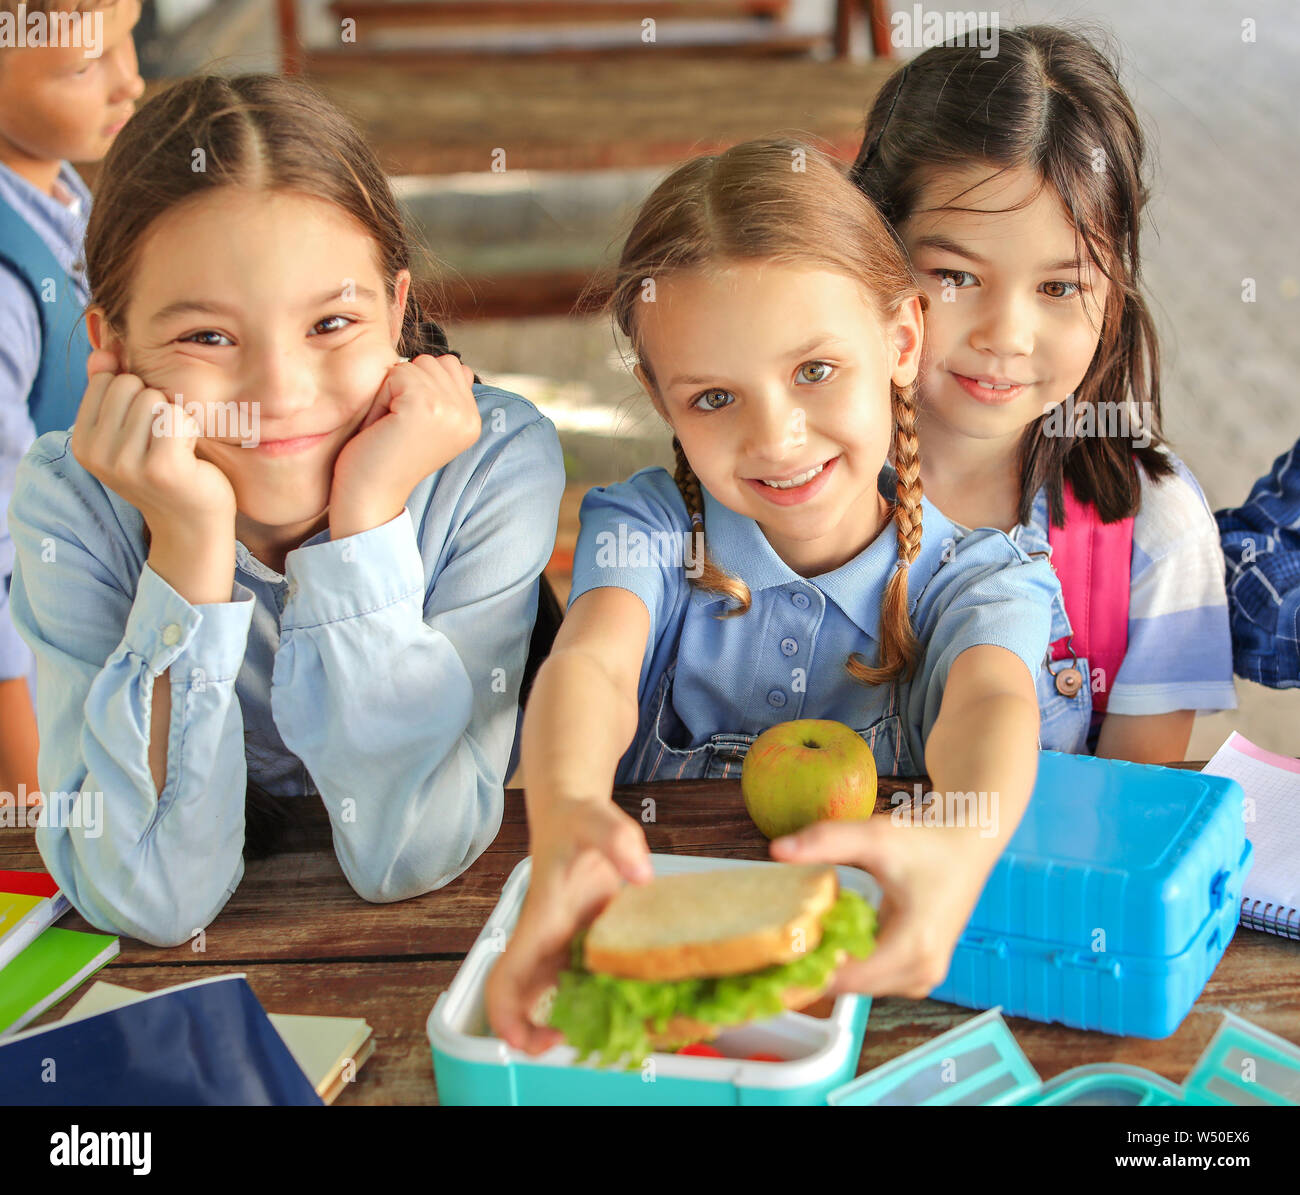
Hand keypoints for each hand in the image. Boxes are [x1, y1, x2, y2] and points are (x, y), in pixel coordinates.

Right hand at [71, 349, 236, 603]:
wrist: (193, 522)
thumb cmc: (165, 469)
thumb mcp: (129, 430)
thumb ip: (112, 389)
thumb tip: (104, 351)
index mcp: (83, 442)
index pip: (107, 380)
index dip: (136, 397)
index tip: (145, 431)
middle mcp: (98, 455)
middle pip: (131, 385)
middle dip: (156, 404)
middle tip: (164, 442)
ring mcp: (127, 464)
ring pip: (155, 398)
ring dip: (175, 418)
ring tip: (177, 449)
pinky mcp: (161, 468)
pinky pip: (177, 415)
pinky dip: (190, 429)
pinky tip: (190, 455)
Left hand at [329, 354, 480, 539]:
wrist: (370, 497)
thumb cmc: (387, 458)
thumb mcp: (428, 424)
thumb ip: (445, 394)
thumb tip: (451, 361)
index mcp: (473, 420)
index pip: (453, 367)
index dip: (421, 386)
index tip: (412, 424)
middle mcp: (469, 415)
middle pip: (433, 361)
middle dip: (406, 386)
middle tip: (398, 426)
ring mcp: (450, 410)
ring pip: (415, 365)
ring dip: (392, 391)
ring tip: (391, 426)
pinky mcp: (425, 406)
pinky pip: (397, 373)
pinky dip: (381, 397)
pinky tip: (383, 426)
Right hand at [485, 798, 651, 1053]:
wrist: (574, 811)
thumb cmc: (577, 820)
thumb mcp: (596, 820)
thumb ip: (617, 840)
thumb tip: (641, 872)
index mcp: (540, 925)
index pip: (504, 982)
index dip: (508, 1019)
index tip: (534, 1039)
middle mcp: (548, 943)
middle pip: (528, 1004)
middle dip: (543, 1037)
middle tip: (582, 1045)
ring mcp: (566, 945)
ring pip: (560, 998)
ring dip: (579, 1021)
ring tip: (620, 1030)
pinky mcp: (587, 942)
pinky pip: (589, 981)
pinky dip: (605, 998)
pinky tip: (639, 999)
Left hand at [770, 817, 997, 997]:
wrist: (968, 844)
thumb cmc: (927, 841)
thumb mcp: (876, 836)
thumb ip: (827, 841)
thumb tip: (776, 850)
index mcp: (914, 947)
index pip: (846, 978)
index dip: (808, 966)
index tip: (775, 947)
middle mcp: (923, 972)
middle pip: (851, 986)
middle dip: (816, 965)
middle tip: (782, 937)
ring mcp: (924, 976)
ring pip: (861, 986)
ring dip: (834, 964)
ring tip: (805, 933)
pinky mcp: (922, 972)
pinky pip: (875, 979)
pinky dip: (853, 963)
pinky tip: (834, 936)